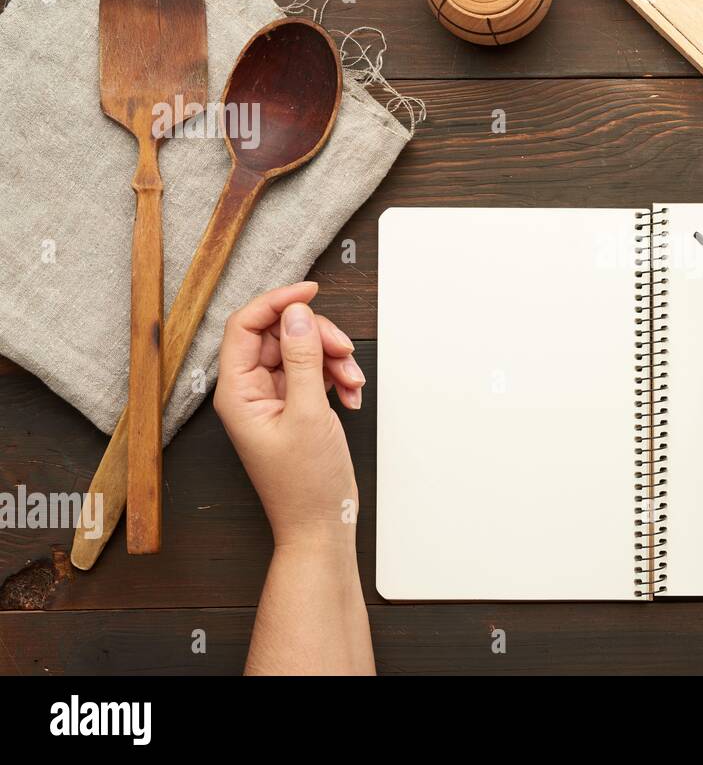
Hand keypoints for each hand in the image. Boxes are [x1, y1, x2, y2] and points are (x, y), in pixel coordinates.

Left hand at [214, 281, 365, 549]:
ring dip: (332, 359)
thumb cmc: (305, 484)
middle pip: (279, 335)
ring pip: (301, 351)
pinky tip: (351, 397)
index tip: (311, 290)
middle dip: (317, 338)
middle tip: (343, 352)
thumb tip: (296, 314)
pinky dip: (336, 378)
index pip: (246, 326)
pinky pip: (314, 373)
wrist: (320, 524)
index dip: (277, 302)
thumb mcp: (308, 413)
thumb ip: (303, 358)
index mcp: (237, 392)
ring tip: (352, 383)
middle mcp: (250, 392)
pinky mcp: (294, 407)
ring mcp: (273, 399)